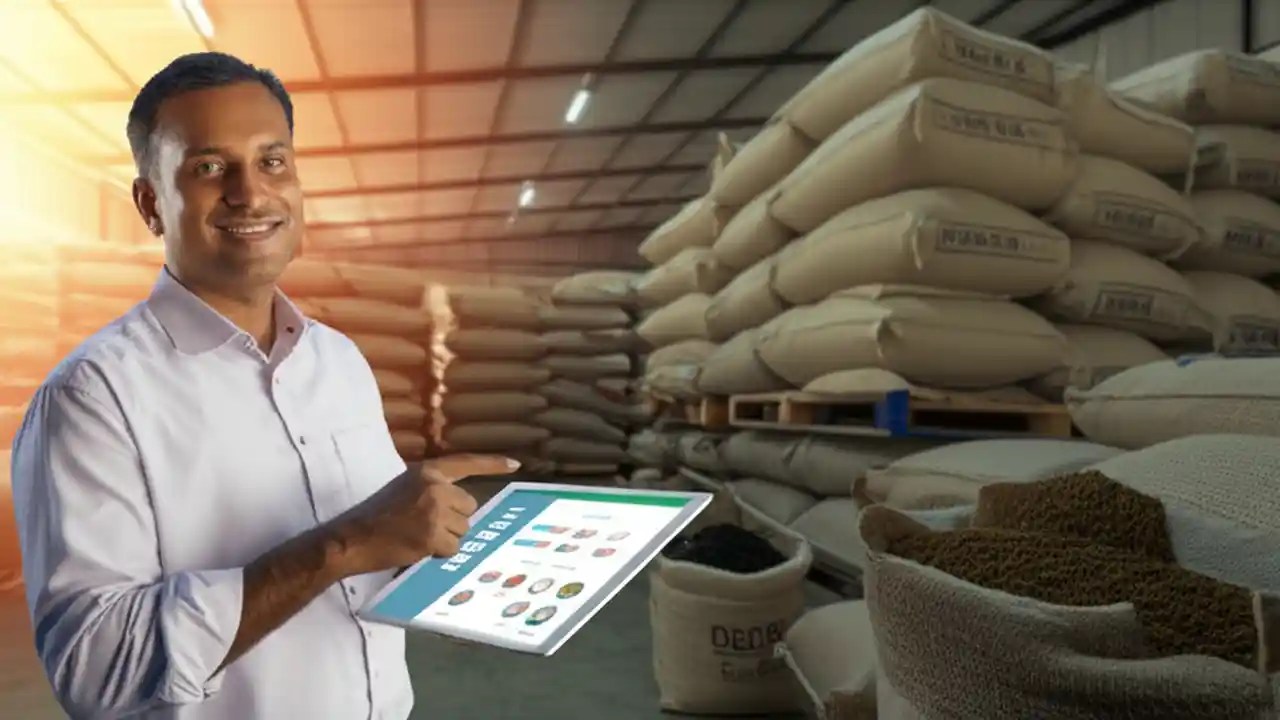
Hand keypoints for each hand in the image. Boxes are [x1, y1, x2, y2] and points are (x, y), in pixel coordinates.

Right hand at [332, 455, 518, 575]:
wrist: (353, 537)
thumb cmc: (378, 515)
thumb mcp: (406, 488)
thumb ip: (434, 491)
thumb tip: (464, 507)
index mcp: (427, 472)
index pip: (466, 463)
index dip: (492, 464)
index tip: (516, 465)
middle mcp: (435, 487)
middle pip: (469, 507)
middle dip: (455, 520)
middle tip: (426, 525)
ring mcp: (435, 511)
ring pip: (463, 530)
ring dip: (447, 538)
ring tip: (418, 536)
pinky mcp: (432, 535)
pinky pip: (453, 549)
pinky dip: (439, 553)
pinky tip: (418, 548)